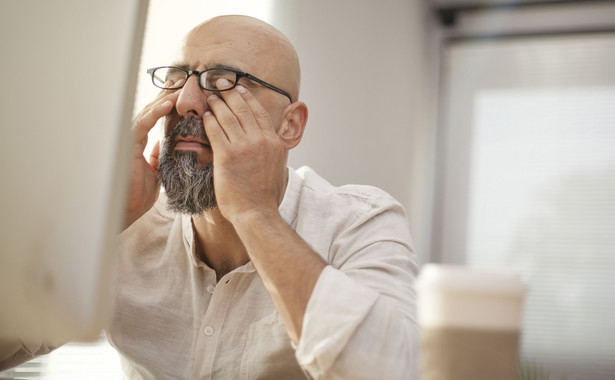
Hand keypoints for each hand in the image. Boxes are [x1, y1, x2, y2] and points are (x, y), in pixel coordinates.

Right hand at [124, 90, 178, 227]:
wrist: (127, 210)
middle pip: (151, 109)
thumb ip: (157, 156)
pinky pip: (142, 124)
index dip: (168, 103)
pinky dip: (155, 112)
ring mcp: (129, 139)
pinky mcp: (127, 144)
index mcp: (140, 141)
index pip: (155, 117)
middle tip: (184, 80)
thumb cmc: (137, 193)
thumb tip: (163, 144)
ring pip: (147, 112)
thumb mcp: (155, 171)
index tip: (184, 92)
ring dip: (164, 98)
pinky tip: (167, 103)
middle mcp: (133, 136)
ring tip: (180, 87)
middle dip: (167, 94)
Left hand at [203, 83, 286, 222]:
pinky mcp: (227, 156)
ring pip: (228, 117)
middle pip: (243, 109)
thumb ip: (271, 151)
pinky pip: (215, 131)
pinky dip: (209, 121)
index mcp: (273, 142)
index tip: (239, 89)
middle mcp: (260, 140)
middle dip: (229, 93)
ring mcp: (244, 147)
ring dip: (217, 104)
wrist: (257, 212)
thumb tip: (268, 143)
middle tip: (220, 83)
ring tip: (209, 97)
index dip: (247, 98)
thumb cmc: (264, 196)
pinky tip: (204, 116)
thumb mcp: (276, 167)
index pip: (259, 113)